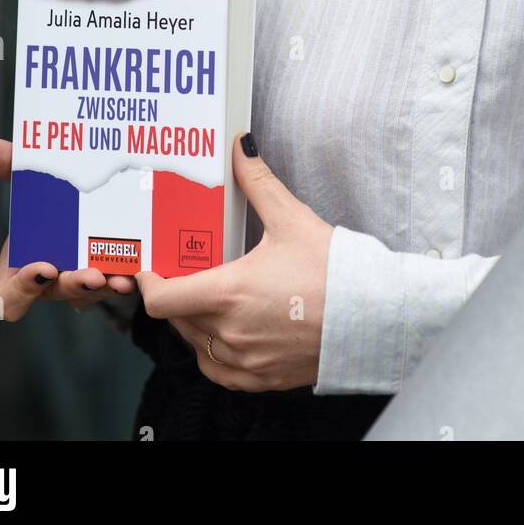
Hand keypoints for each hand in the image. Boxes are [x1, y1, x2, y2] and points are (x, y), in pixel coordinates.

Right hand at [0, 136, 136, 320]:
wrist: (87, 204)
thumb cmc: (45, 207)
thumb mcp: (31, 185)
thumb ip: (10, 168)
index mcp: (21, 270)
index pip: (12, 297)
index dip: (24, 290)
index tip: (43, 267)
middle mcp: (50, 283)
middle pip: (57, 293)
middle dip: (74, 284)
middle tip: (90, 274)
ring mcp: (80, 285)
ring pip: (90, 293)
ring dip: (105, 286)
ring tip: (118, 276)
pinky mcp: (108, 279)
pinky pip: (115, 285)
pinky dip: (125, 280)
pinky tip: (136, 271)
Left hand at [135, 133, 333, 391]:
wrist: (374, 315)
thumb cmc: (334, 270)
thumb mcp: (291, 219)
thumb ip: (258, 182)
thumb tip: (241, 146)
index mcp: (229, 293)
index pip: (163, 300)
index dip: (149, 283)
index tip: (151, 268)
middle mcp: (231, 332)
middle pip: (178, 319)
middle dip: (175, 295)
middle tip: (183, 274)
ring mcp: (247, 360)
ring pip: (197, 346)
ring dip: (192, 324)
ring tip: (205, 298)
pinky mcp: (264, 378)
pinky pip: (220, 372)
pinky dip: (212, 355)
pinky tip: (222, 336)